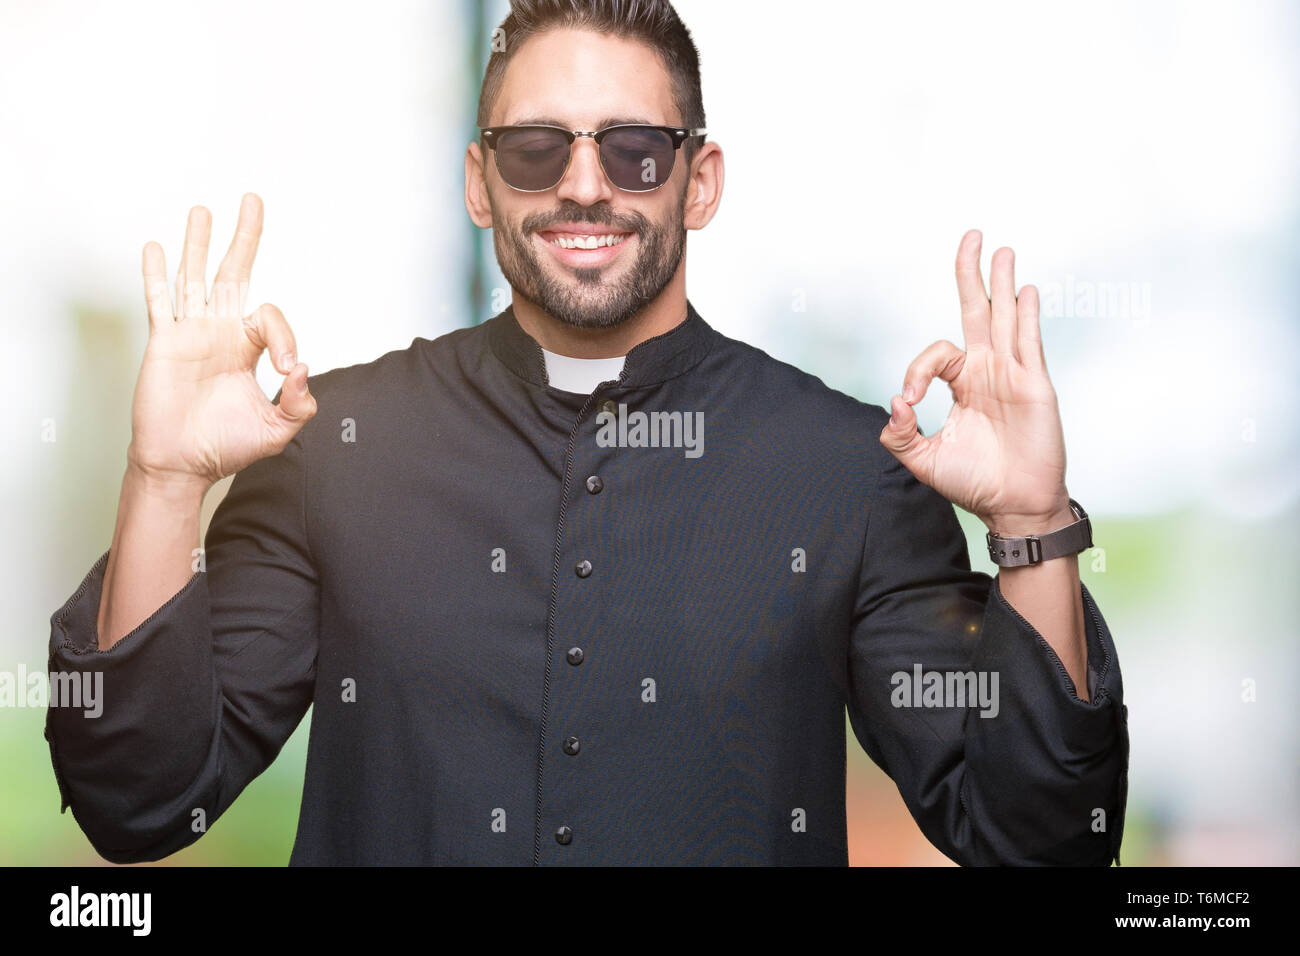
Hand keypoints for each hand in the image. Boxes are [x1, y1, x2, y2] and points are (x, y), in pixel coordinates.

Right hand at [126, 194, 316, 489]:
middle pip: (234, 272)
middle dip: (245, 237)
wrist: (183, 465)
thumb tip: (305, 369)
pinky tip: (156, 248)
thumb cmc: (226, 447)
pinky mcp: (164, 342)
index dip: (286, 337)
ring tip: (203, 210)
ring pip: (195, 277)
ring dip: (199, 243)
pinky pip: (160, 301)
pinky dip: (157, 274)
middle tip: (253, 200)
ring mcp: (191, 333)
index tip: (288, 369)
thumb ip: (300, 403)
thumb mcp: (278, 429)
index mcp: (249, 347)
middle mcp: (221, 332)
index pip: (271, 317)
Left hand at [879, 230, 1071, 533]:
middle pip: (978, 311)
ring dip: (1002, 282)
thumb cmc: (974, 483)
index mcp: (962, 383)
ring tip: (1001, 249)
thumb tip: (895, 401)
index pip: (935, 355)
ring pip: (1005, 318)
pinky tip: (1024, 291)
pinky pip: (1028, 344)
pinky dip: (1025, 316)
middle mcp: (988, 371)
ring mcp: (1013, 375)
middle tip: (971, 234)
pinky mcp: (1034, 386)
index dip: (916, 370)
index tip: (910, 400)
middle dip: (971, 273)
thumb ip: (899, 433)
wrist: (1013, 507)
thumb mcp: (922, 459)